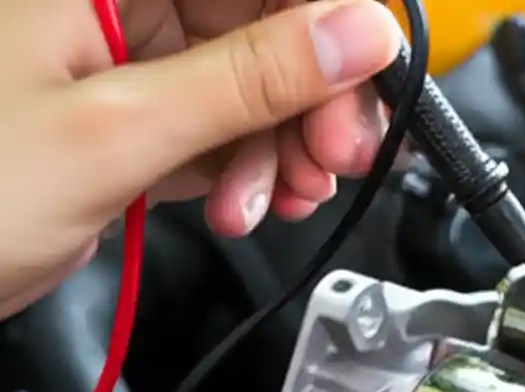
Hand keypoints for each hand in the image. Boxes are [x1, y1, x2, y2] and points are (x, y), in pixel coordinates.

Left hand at [0, 0, 401, 317]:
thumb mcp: (119, 133)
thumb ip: (248, 80)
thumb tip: (358, 34)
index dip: (329, 14)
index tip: (374, 70)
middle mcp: (116, 2)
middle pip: (265, 24)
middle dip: (313, 96)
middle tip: (335, 153)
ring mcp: (124, 62)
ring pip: (252, 82)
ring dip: (282, 146)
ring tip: (276, 199)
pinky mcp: (131, 120)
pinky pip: (221, 127)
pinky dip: (247, 170)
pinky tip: (244, 205)